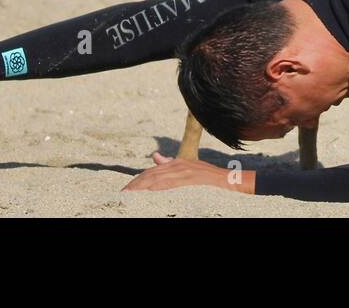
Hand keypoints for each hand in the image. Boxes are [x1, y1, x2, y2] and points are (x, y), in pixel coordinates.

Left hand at [122, 153, 255, 192]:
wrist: (225, 178)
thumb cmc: (206, 175)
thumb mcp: (187, 166)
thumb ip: (170, 163)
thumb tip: (155, 156)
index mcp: (177, 163)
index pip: (153, 171)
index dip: (139, 178)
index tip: (128, 186)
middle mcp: (178, 165)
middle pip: (152, 174)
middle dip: (137, 183)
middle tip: (124, 192)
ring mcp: (183, 172)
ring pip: (158, 178)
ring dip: (143, 185)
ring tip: (131, 193)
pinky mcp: (189, 178)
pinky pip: (170, 182)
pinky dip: (158, 186)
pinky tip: (149, 190)